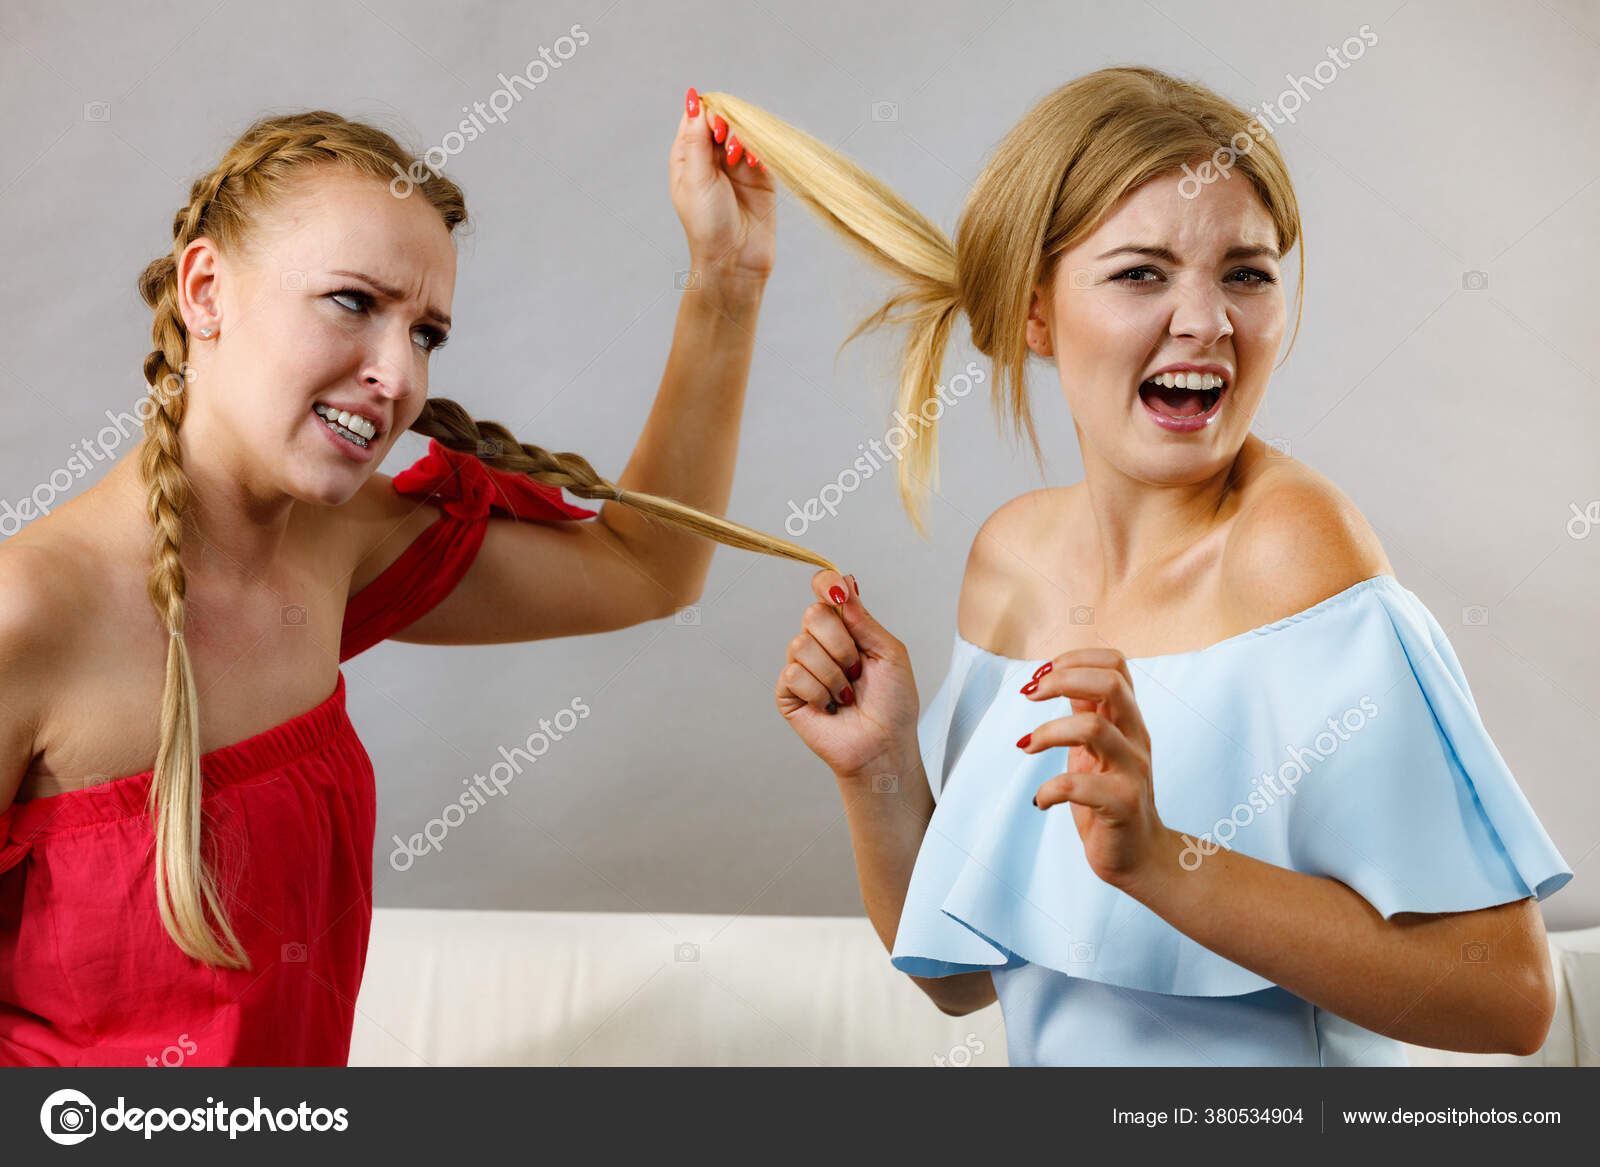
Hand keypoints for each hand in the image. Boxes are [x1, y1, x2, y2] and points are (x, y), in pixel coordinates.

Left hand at [671, 87, 775, 284]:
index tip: (715, 131)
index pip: (697, 115)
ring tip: (741, 160)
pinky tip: (755, 165)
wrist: (734, 260)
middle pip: (723, 118)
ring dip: (745, 138)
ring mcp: (737, 165)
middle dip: (728, 125)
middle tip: (728, 148)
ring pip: (745, 131)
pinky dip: (761, 150)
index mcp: (688, 155)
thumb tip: (694, 99)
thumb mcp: (696, 177)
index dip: (708, 114)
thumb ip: (697, 138)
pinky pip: (764, 149)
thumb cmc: (707, 224)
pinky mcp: (761, 175)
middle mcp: (712, 157)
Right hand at [775, 570, 919, 781]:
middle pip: (812, 614)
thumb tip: (846, 583)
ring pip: (801, 645)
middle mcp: (820, 643)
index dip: (826, 584)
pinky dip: (820, 692)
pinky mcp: (788, 693)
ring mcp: (802, 666)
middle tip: (857, 670)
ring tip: (847, 694)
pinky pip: (793, 674)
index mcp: (846, 628)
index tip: (836, 591)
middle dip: (841, 644)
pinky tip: (830, 706)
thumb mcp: (890, 653)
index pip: (825, 591)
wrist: (884, 745)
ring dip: (834, 674)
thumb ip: (864, 619)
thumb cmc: (893, 704)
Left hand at [1016, 648, 1167, 891]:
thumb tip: (1055, 676)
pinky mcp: (1122, 804)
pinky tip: (1041, 800)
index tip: (1042, 675)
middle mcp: (1135, 738)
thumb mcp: (1097, 747)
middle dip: (1062, 680)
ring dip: (1048, 731)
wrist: (1138, 855)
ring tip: (1028, 746)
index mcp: (1128, 720)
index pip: (1116, 663)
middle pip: (1111, 683)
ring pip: (1094, 728)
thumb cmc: (1111, 797)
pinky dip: (1049, 789)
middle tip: (1031, 696)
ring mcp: (1132, 770)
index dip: (1075, 658)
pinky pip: (1079, 785)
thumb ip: (1085, 712)